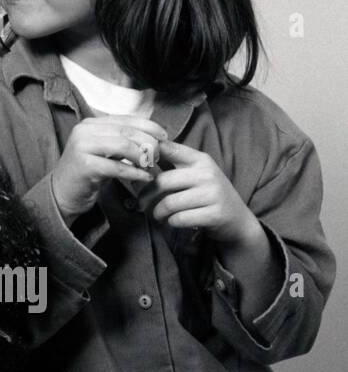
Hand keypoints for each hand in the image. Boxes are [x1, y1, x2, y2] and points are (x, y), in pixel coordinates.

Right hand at [50, 115, 168, 219]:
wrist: (62, 193)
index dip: (149, 126)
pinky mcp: (85, 166)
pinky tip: (145, 178)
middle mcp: (84, 131)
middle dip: (148, 143)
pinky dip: (135, 173)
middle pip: (127, 131)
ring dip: (143, 157)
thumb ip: (122, 139)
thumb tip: (153, 135)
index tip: (164, 137)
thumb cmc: (88, 172)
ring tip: (150, 167)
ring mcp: (82, 147)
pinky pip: (118, 167)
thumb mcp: (104, 150)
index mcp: (90, 124)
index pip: (126, 119)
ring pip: (123, 145)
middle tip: (158, 156)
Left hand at [137, 140, 263, 245]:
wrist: (237, 221)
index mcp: (200, 159)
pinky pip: (180, 218)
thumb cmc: (207, 196)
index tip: (136, 168)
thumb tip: (132, 164)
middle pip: (162, 181)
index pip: (167, 149)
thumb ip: (169, 166)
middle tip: (141, 203)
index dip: (147, 156)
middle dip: (146, 195)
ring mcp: (213, 193)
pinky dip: (171, 222)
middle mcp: (207, 173)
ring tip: (157, 215)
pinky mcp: (215, 214)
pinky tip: (173, 222)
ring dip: (158, 212)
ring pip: (169, 203)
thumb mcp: (194, 175)